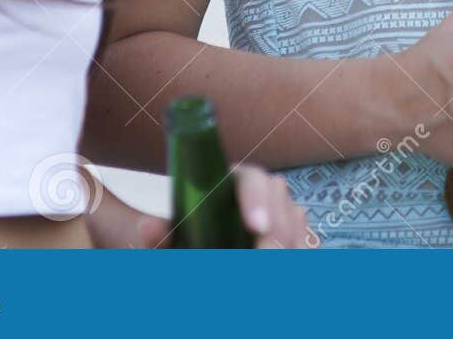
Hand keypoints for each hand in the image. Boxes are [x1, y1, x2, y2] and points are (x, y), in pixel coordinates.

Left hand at [83, 164, 316, 248]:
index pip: (253, 180)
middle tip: (265, 258)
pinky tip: (287, 271)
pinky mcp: (293, 238)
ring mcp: (283, 216)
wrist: (200, 247)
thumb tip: (148, 227)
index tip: (254, 225)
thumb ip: (160, 234)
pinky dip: (299, 255)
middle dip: (278, 232)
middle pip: (282, 202)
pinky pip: (304, 244)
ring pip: (297, 224)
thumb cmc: (188, 237)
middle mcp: (264, 194)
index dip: (257, 199)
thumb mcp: (172, 237)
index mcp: (234, 183)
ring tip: (274, 269)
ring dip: (290, 246)